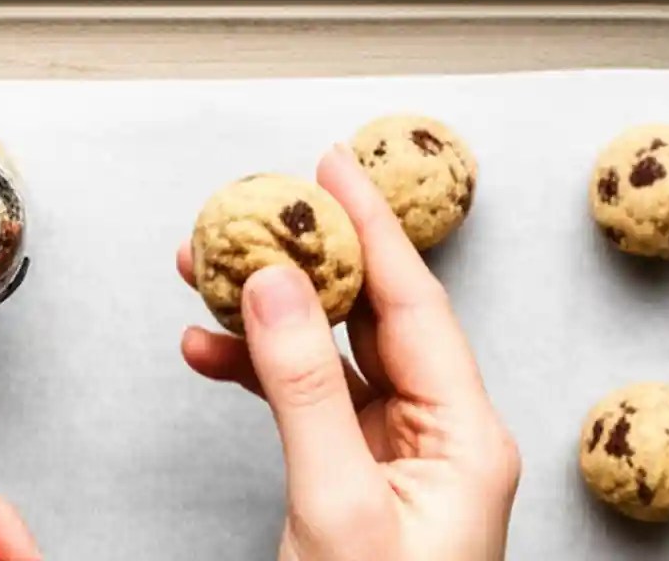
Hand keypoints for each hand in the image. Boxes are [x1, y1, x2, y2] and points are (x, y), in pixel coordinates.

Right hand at [178, 146, 519, 560]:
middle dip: (304, 259)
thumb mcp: (336, 503)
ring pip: (330, 353)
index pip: (414, 300)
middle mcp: (439, 434)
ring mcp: (398, 455)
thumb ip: (304, 388)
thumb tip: (274, 286)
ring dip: (265, 315)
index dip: (372, 224)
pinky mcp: (357, 475)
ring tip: (204, 275)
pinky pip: (306, 399)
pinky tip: (208, 352)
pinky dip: (255, 372)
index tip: (332, 166)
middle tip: (254, 209)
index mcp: (464, 434)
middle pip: (371, 315)